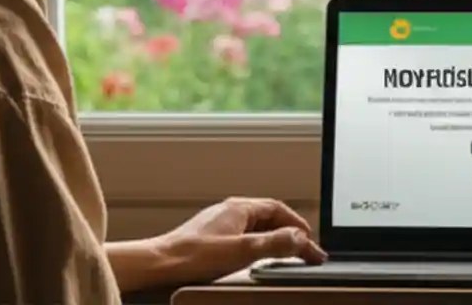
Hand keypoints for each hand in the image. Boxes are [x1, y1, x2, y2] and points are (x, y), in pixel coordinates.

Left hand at [111, 197, 326, 290]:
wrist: (160, 263)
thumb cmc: (194, 256)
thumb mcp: (242, 250)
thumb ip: (274, 243)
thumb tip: (300, 238)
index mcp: (239, 208)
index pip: (279, 208)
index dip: (298, 224)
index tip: (310, 242)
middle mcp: (230, 211)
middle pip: (269, 216)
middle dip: (289, 232)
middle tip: (303, 250)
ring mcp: (220, 223)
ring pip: (256, 226)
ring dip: (274, 238)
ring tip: (286, 255)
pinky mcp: (211, 237)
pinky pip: (244, 235)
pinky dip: (258, 244)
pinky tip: (257, 257)